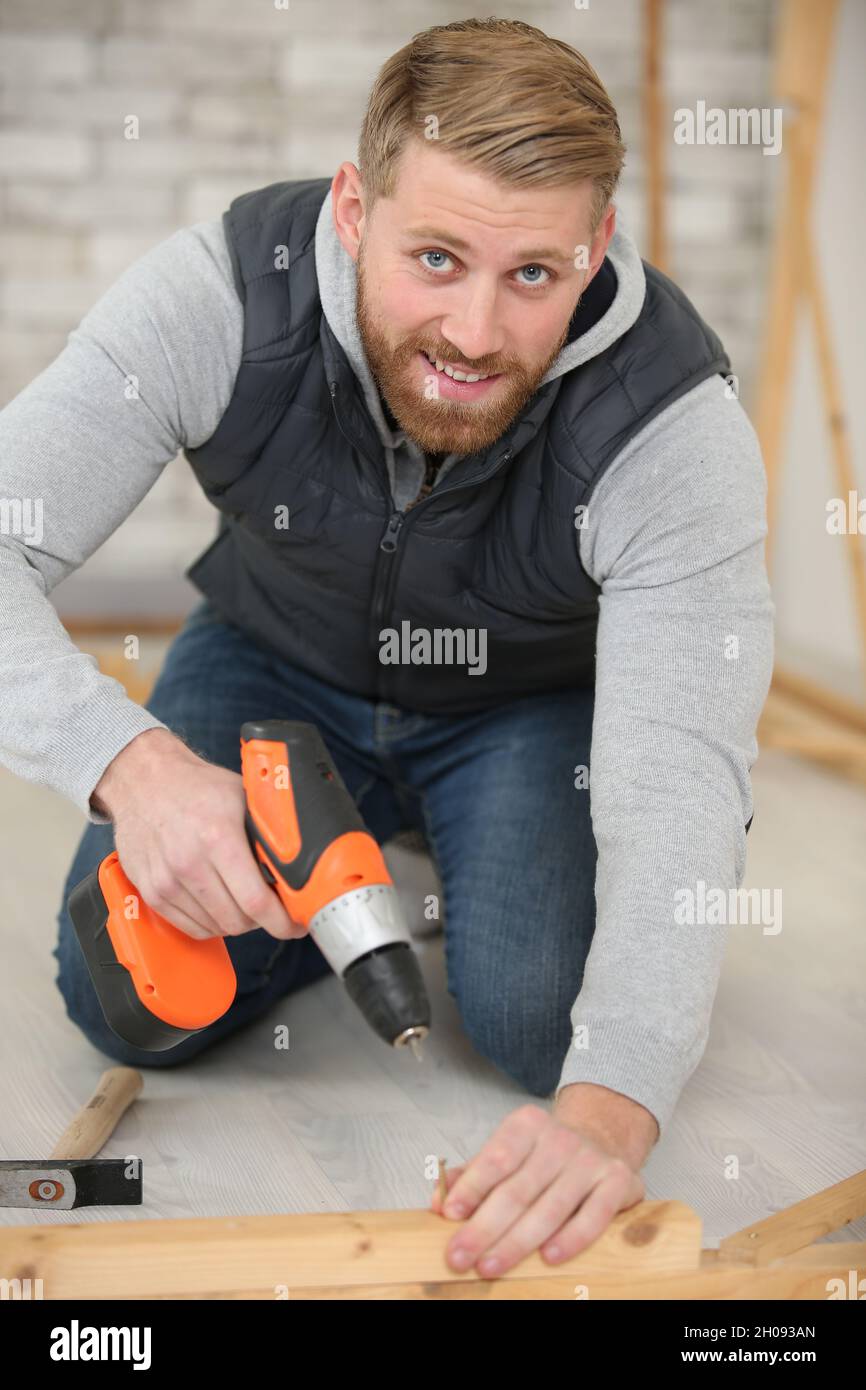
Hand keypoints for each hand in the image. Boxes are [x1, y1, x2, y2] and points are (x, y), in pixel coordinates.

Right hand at [90, 727, 304, 941]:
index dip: (282, 922)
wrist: (143, 780)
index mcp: (218, 838)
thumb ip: (269, 831)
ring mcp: (167, 881)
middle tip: (271, 908)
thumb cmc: (197, 787)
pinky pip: (191, 927)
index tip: (295, 924)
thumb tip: (301, 862)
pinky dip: (211, 923)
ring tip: (243, 899)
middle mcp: (189, 863)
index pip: (256, 902)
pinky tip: (219, 903)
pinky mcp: (151, 891)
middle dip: (263, 921)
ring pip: (216, 927)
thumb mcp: (242, 798)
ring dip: (236, 922)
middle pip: (237, 921)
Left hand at [430, 1103, 644, 1275]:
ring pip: (550, 1208)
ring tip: (492, 1266)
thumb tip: (436, 1201)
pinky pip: (593, 1217)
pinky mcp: (618, 1181)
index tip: (449, 1215)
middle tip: (460, 1256)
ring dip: (518, 1242)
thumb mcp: (506, 1153)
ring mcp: (590, 1159)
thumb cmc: (544, 1156)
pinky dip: (571, 1239)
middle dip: (484, 1228)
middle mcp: (559, 1138)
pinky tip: (549, 1257)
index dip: (471, 1188)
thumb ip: (471, 1176)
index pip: (495, 1158)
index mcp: (526, 1125)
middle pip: (518, 1190)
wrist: (603, 1138)